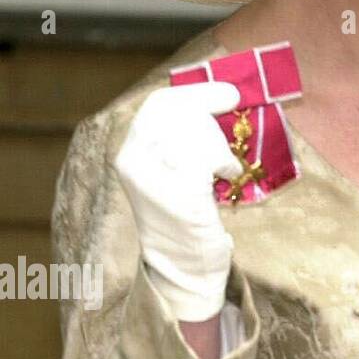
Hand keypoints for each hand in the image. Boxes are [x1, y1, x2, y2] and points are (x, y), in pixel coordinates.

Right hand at [113, 82, 243, 321]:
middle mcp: (132, 161)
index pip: (159, 102)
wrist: (181, 266)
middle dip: (212, 119)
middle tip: (229, 132)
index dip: (198, 92)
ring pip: (196, 135)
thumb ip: (183, 136)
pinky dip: (226, 166)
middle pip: (181, 113)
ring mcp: (152, 179)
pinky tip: (227, 178)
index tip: (228, 94)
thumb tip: (223, 96)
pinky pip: (208, 162)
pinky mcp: (177, 196)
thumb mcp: (173, 168)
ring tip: (223, 166)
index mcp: (129, 151)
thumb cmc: (184, 213)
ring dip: (219, 147)